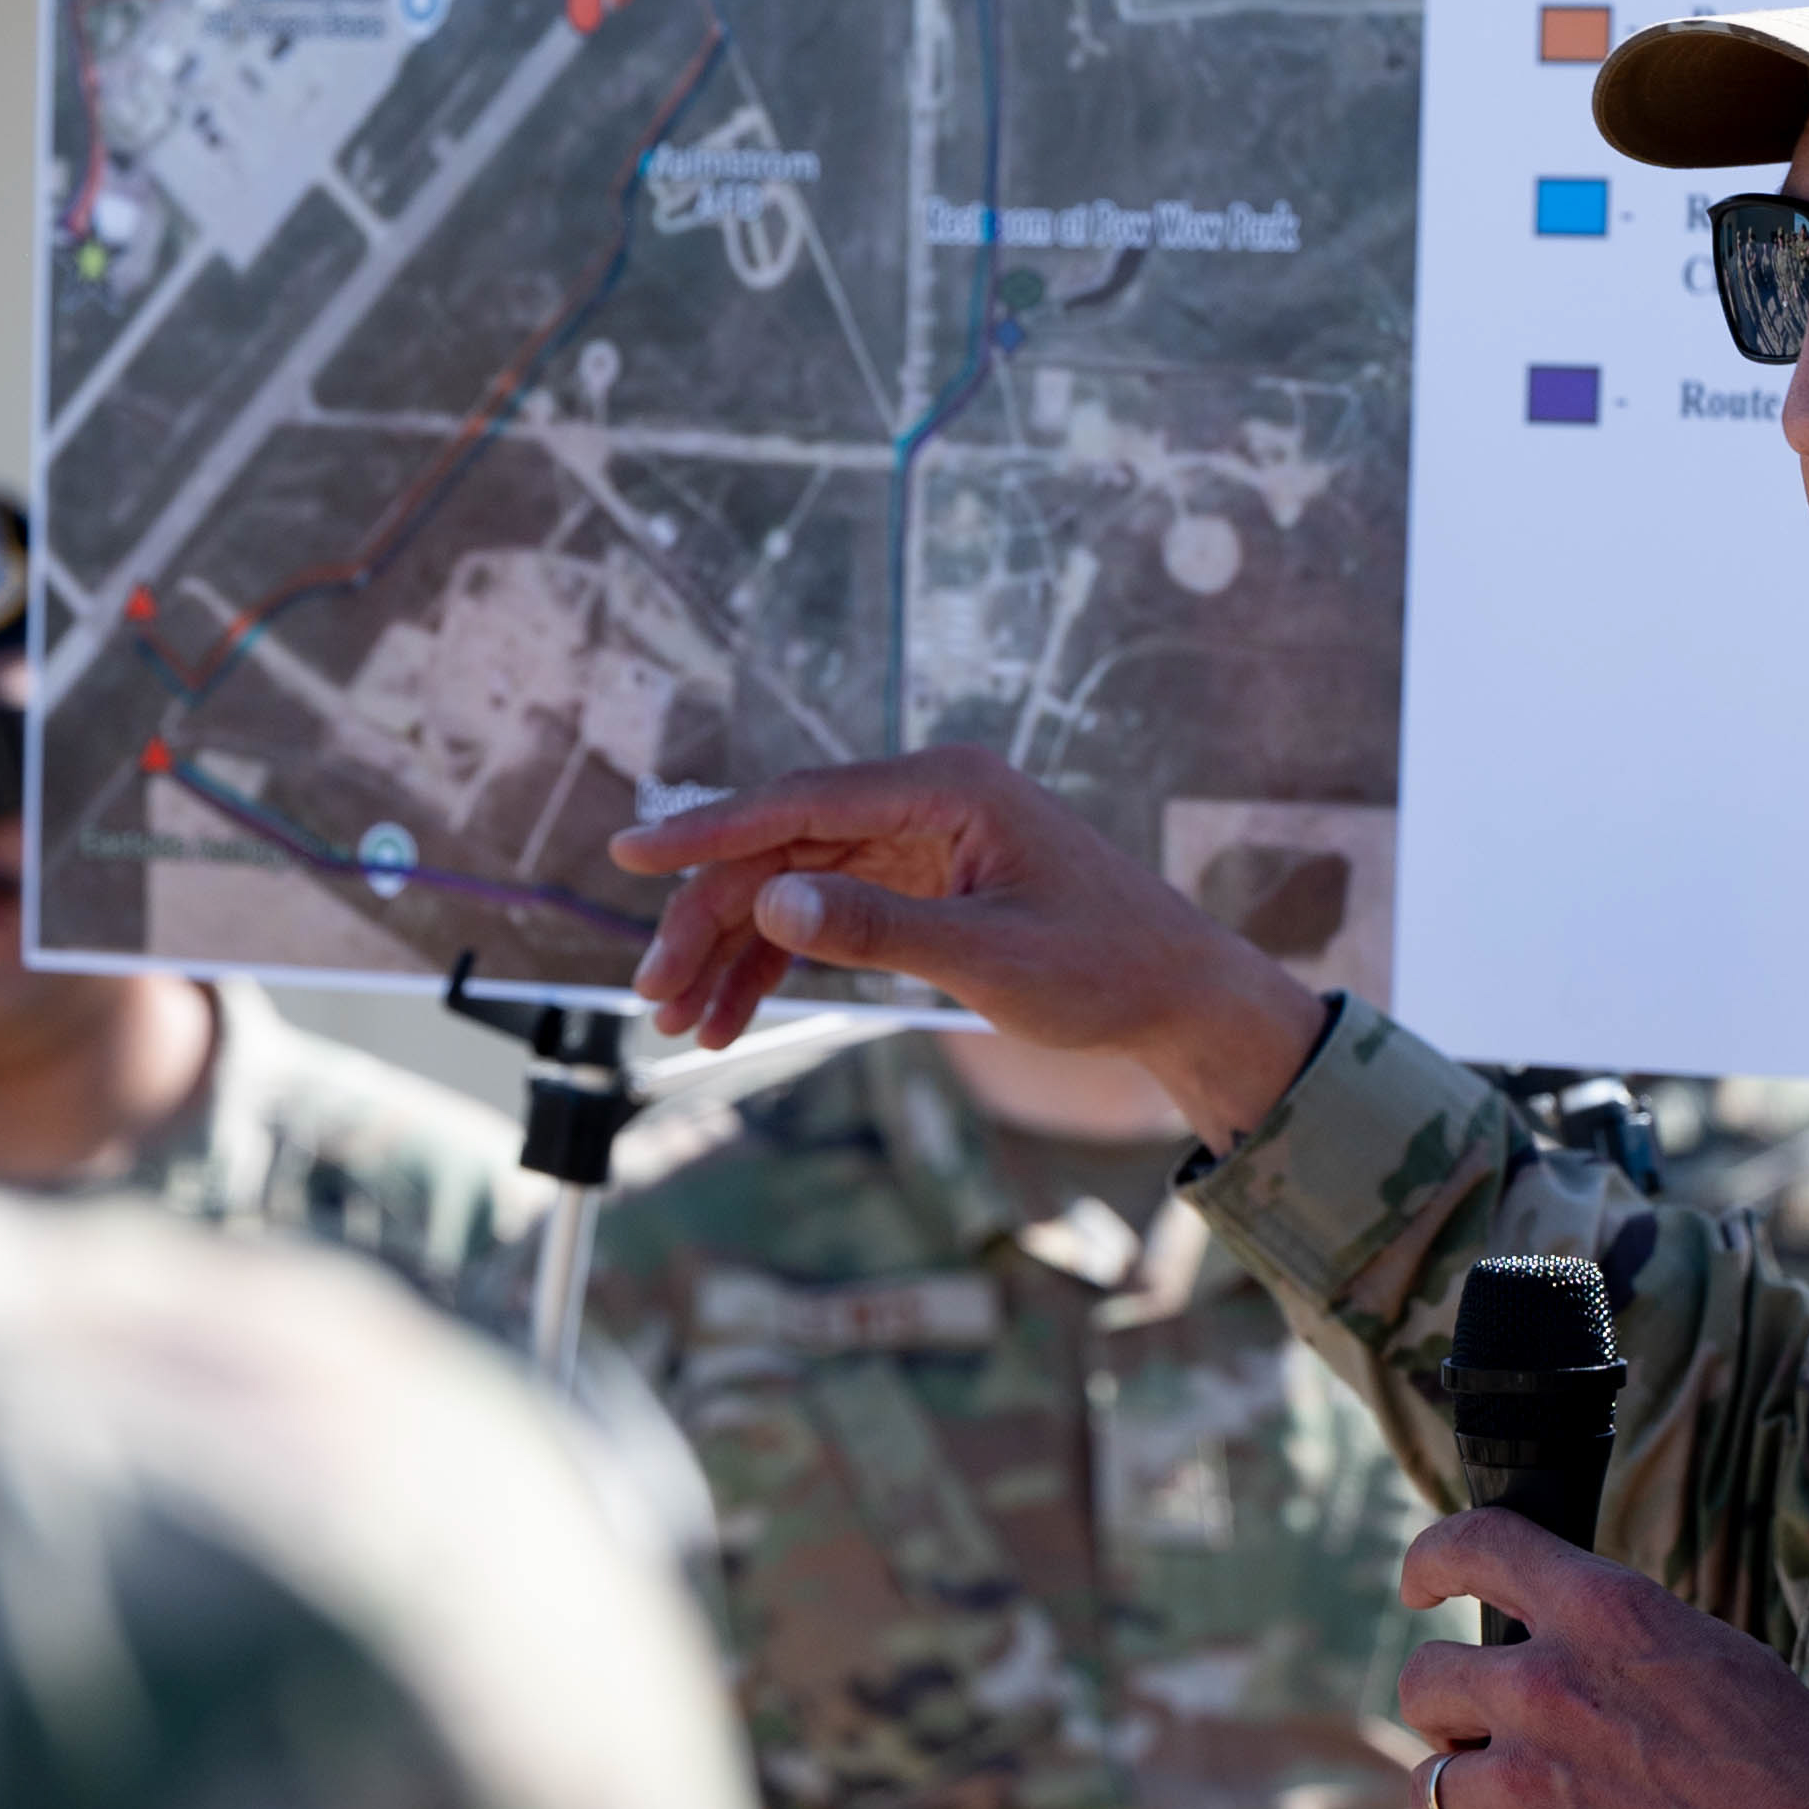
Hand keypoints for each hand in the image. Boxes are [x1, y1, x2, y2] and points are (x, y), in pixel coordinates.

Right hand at [605, 746, 1324, 1140]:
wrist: (1179, 994)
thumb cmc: (1106, 968)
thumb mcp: (990, 958)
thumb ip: (880, 928)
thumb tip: (772, 902)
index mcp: (950, 787)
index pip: (803, 799)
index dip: (708, 830)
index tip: (629, 853)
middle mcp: (929, 797)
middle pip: (784, 844)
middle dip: (710, 917)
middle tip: (653, 993)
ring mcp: (924, 837)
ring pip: (795, 881)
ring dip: (735, 948)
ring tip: (682, 1021)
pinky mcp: (924, 880)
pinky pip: (829, 908)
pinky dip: (781, 960)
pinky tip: (732, 1014)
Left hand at [1396, 1509, 1808, 1808]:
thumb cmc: (1794, 1775)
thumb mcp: (1712, 1657)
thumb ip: (1621, 1644)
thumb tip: (1569, 1653)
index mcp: (1603, 1611)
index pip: (1481, 1543)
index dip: (1432, 1561)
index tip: (1421, 1587)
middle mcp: (1546, 1682)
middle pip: (1427, 1684)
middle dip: (1455, 1725)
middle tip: (1501, 1765)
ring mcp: (1523, 1782)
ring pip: (1429, 1793)